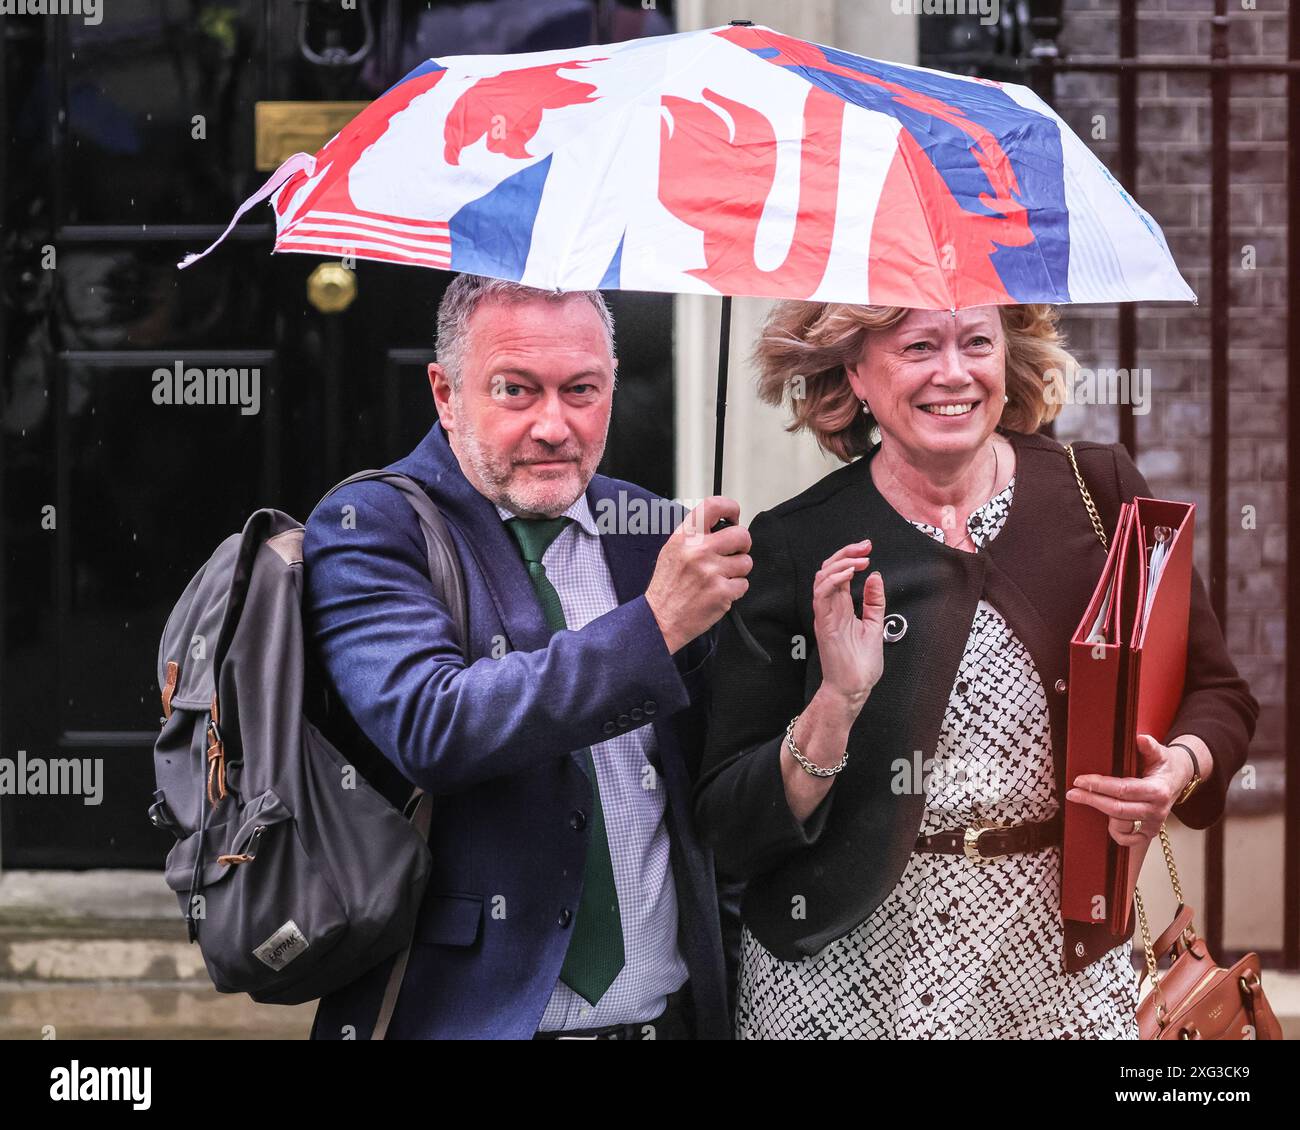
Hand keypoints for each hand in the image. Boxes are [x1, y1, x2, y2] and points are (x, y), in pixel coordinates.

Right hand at [646, 496, 751, 653]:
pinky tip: (718, 593)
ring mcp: (711, 572)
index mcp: (684, 537)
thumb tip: (724, 525)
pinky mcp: (721, 592)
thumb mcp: (672, 551)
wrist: (659, 619)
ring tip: (719, 578)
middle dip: (742, 545)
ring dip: (737, 571)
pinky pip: (743, 584)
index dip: (731, 507)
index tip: (734, 516)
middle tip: (732, 554)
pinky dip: (734, 590)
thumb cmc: (667, 587)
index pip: (713, 506)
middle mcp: (698, 551)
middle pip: (741, 535)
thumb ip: (695, 536)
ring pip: (746, 562)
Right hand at [812, 539, 884, 710]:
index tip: (867, 547)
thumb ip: (874, 601)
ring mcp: (825, 614)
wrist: (854, 688)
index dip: (850, 556)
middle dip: (845, 553)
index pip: (839, 573)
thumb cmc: (860, 663)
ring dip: (839, 563)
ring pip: (821, 578)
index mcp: (841, 607)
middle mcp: (830, 608)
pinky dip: (833, 580)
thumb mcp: (874, 624)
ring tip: (859, 560)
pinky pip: (821, 595)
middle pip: (828, 570)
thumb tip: (875, 577)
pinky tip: (848, 574)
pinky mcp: (824, 623)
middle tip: (864, 546)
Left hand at [1065, 733, 1192, 846]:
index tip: (1079, 780)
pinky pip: (1129, 840)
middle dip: (1092, 800)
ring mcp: (1153, 824)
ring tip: (1086, 800)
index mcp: (1157, 790)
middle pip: (1118, 810)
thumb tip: (1140, 739)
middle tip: (1072, 792)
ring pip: (1121, 826)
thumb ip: (1149, 746)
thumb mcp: (1160, 752)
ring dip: (1101, 814)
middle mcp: (1156, 810)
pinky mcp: (1150, 832)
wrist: (1178, 778)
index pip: (1123, 790)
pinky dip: (1115, 832)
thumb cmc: (1165, 764)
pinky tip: (1104, 818)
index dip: (1099, 786)